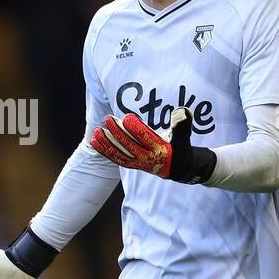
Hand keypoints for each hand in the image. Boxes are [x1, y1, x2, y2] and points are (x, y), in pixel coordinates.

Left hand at [90, 106, 213, 183]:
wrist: (176, 168)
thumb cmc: (180, 149)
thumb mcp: (184, 138)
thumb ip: (182, 125)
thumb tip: (182, 110)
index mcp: (159, 151)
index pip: (145, 138)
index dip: (135, 128)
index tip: (127, 117)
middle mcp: (147, 159)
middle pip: (129, 145)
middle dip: (117, 132)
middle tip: (108, 118)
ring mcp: (137, 163)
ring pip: (119, 153)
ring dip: (106, 142)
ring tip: (97, 130)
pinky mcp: (131, 164)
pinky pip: (115, 158)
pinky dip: (104, 150)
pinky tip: (94, 141)